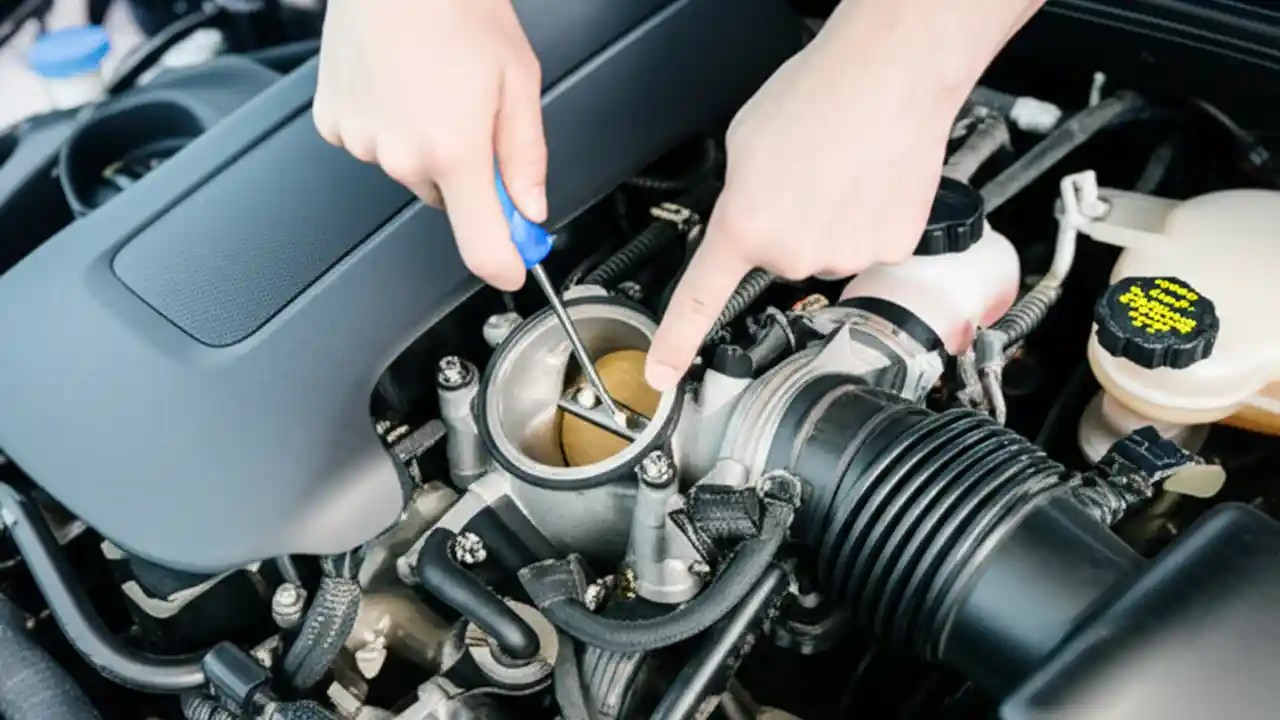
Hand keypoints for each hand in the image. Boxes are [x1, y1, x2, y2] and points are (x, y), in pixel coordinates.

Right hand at [313, 0, 545, 290]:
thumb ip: (525, 156)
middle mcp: (402, 156)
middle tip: (473, 116)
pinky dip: (389, 126)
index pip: (481, 246)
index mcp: (454, 152)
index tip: (513, 267)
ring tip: (431, 87)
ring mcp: (362, 142)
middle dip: (465, 172)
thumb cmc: (458, 9)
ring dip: (424, 145)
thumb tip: (530, 206)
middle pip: (446, 198)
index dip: (503, 265)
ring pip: (409, 169)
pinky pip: (374, 144)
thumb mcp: (518, 82)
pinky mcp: (334, 123)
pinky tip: (399, 86)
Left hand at [644, 40, 953, 389]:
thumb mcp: (745, 145)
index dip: (676, 343)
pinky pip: (871, 244)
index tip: (661, 376)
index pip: (700, 299)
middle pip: (783, 257)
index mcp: (744, 226)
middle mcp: (793, 253)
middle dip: (791, 222)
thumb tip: (755, 218)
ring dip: (833, 218)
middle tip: (806, 174)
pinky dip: (872, 217)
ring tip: (843, 168)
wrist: (890, 76)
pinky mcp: (892, 250)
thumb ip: (741, 200)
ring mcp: (846, 257)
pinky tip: (872, 179)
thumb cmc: (818, 95)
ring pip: (829, 251)